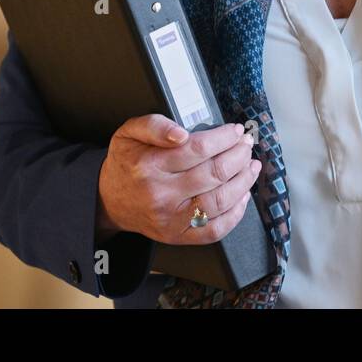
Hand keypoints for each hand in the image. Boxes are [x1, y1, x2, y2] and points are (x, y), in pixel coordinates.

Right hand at [96, 115, 259, 244]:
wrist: (110, 201)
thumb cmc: (126, 163)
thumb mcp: (128, 133)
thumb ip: (153, 124)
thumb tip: (180, 133)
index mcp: (149, 165)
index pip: (198, 148)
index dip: (224, 138)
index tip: (235, 131)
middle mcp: (161, 194)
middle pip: (214, 173)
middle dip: (238, 155)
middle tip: (246, 145)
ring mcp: (171, 219)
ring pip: (220, 200)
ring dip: (244, 181)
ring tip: (251, 166)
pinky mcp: (178, 236)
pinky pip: (215, 229)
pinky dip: (236, 214)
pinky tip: (242, 196)